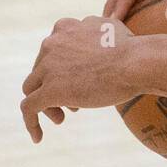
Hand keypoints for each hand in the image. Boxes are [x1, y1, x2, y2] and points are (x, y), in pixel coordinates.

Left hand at [21, 15, 133, 142]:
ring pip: (32, 88)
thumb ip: (94, 30)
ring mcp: (48, 67)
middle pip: (41, 70)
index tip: (76, 81)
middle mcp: (52, 43)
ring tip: (61, 118)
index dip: (60, 68)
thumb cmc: (131, 50)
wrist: (137, 63)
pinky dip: (31, 122)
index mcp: (64, 28)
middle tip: (74, 105)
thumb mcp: (109, 28)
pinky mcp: (50, 90)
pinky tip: (38, 138)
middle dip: (55, 86)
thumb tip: (96, 32)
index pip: (52, 51)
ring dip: (46, 103)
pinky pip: (29, 108)